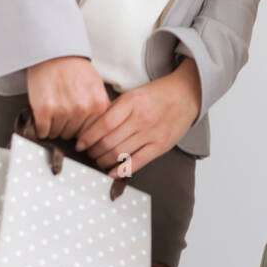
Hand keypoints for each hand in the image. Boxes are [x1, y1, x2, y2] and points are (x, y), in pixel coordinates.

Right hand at [26, 55, 110, 141]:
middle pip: (72, 134)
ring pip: (57, 134)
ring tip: (53, 110)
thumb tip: (97, 128)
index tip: (75, 125)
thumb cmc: (74, 68)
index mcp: (98, 105)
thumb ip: (99, 107)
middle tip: (62, 111)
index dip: (80, 128)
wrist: (54, 53)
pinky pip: (42, 131)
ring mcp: (63, 110)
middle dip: (66, 126)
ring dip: (53, 126)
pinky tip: (43, 115)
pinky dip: (40, 126)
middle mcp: (82, 109)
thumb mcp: (97, 86)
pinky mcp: (44, 110)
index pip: (90, 133)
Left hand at [73, 58, 201, 176]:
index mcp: (131, 102)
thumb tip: (92, 127)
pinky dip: (121, 170)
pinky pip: (137, 162)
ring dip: (103, 160)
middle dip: (93, 151)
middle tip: (88, 153)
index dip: (87, 137)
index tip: (80, 143)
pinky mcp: (161, 146)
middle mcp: (141, 118)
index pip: (103, 124)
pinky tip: (112, 172)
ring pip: (120, 153)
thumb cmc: (157, 94)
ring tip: (98, 160)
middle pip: (109, 141)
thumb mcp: (133, 94)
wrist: (186, 94)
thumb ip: (115, 109)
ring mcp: (152, 133)